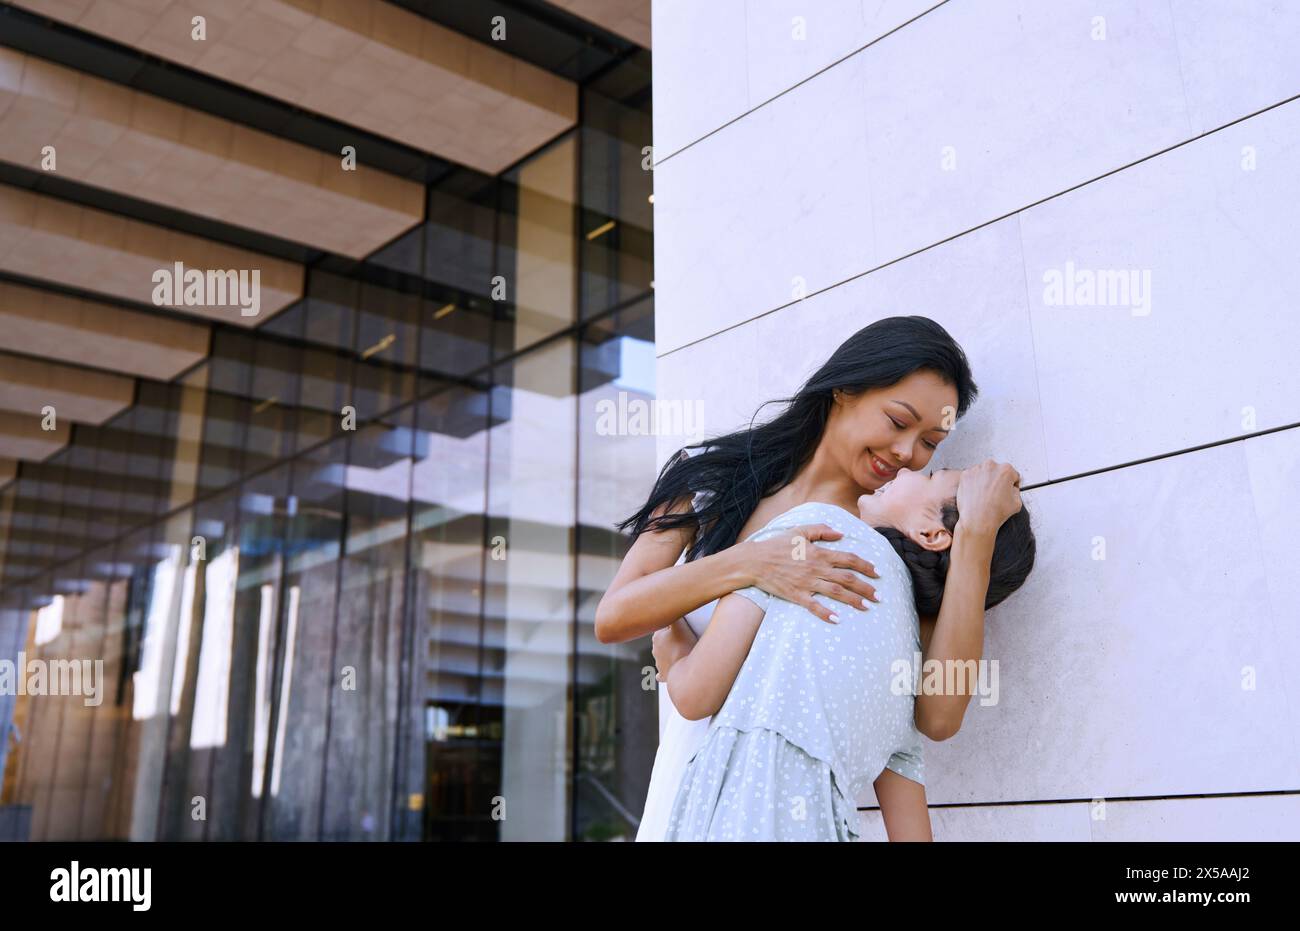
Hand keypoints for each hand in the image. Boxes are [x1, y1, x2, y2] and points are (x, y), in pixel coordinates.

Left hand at [652, 620, 693, 681]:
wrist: (686, 671)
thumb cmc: (684, 647)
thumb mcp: (680, 625)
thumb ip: (674, 616)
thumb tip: (670, 608)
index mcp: (657, 637)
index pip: (664, 627)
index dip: (674, 627)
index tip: (682, 628)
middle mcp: (655, 650)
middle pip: (664, 641)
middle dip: (671, 640)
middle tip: (685, 639)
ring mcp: (658, 663)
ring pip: (662, 656)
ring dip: (670, 654)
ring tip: (683, 653)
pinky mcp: (663, 675)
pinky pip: (661, 673)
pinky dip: (664, 671)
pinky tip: (668, 670)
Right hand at [742, 524, 880, 623]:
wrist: (754, 561)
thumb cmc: (776, 545)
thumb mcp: (799, 530)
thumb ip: (821, 530)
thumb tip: (841, 533)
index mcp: (819, 553)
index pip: (848, 559)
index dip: (865, 566)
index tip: (878, 572)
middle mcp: (816, 569)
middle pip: (847, 579)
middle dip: (866, 587)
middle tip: (879, 596)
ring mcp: (807, 583)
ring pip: (836, 593)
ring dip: (854, 600)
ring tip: (868, 606)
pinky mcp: (796, 595)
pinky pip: (814, 606)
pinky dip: (826, 613)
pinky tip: (838, 620)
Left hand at [955, 460, 1022, 536]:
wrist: (977, 520)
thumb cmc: (996, 512)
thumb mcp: (1017, 502)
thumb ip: (1016, 491)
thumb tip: (1012, 488)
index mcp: (1006, 470)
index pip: (1012, 475)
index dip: (1011, 484)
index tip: (1008, 490)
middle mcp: (991, 466)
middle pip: (997, 472)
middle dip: (997, 481)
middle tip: (996, 494)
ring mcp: (976, 469)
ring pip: (984, 473)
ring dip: (985, 481)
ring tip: (985, 496)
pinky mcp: (965, 475)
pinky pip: (972, 477)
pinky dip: (974, 484)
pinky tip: (977, 494)